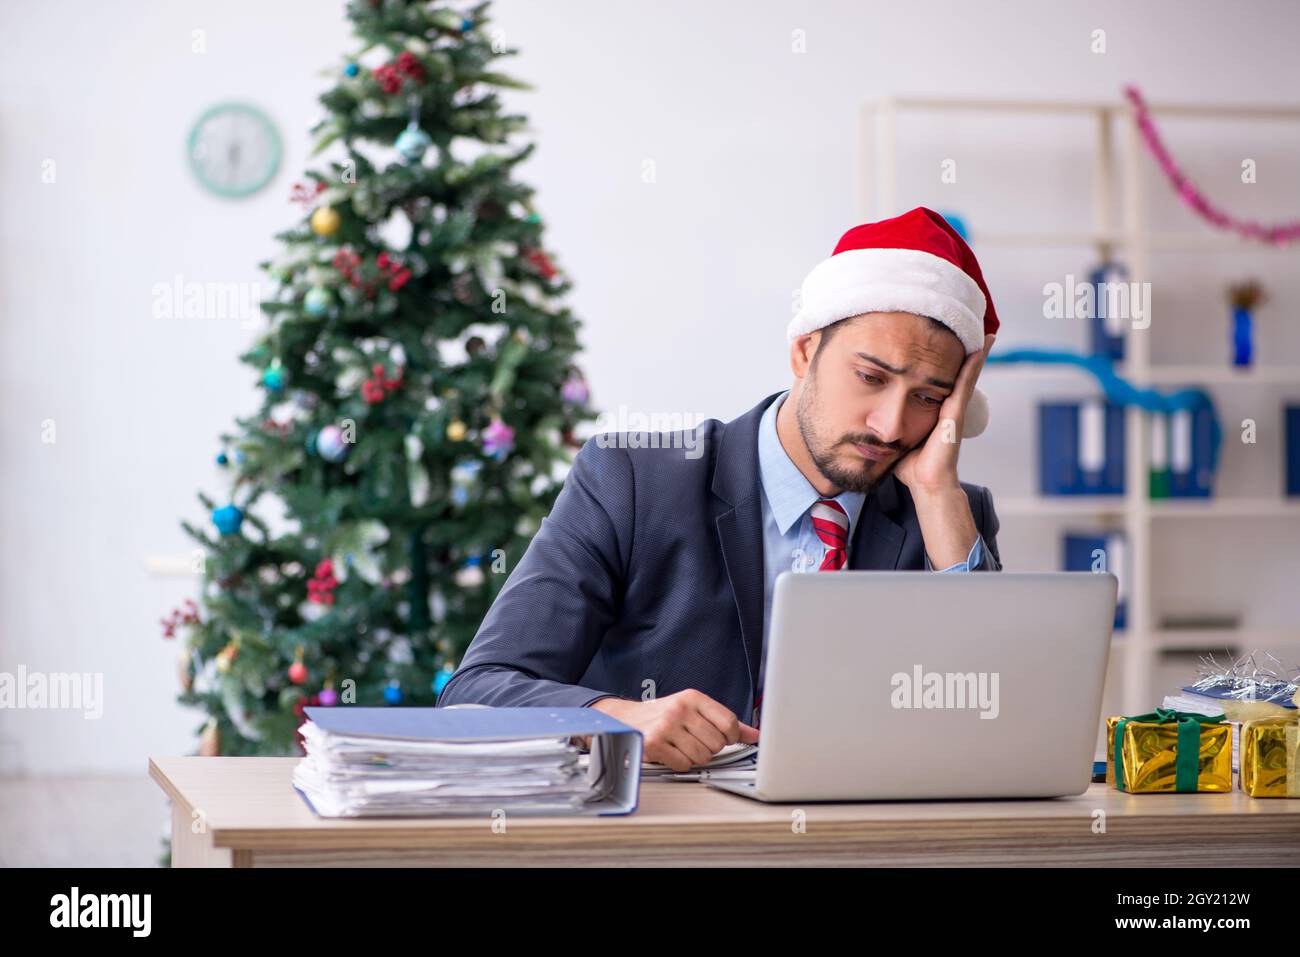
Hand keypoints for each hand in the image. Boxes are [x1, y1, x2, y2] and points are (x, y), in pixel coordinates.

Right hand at [589, 690, 759, 771]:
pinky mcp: (655, 743)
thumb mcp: (695, 710)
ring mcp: (666, 726)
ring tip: (683, 746)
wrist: (627, 719)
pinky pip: (684, 764)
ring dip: (695, 757)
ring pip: (702, 756)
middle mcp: (680, 709)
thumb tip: (755, 735)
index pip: (729, 722)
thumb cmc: (664, 715)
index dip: (732, 736)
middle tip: (696, 741)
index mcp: (693, 697)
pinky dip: (680, 763)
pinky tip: (672, 753)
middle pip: (717, 743)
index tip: (725, 738)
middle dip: (710, 747)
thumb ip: (725, 721)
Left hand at [894, 333, 994, 493]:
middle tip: (974, 328)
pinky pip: (965, 383)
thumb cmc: (911, 465)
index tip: (943, 339)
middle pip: (956, 371)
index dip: (943, 360)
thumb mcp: (895, 436)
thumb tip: (865, 418)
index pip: (939, 378)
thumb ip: (885, 425)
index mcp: (934, 409)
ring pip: (965, 373)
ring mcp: (954, 409)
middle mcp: (947, 406)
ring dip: (975, 352)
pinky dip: (973, 366)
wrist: (926, 483)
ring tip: (985, 330)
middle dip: (963, 351)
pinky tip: (980, 349)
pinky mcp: (956, 413)